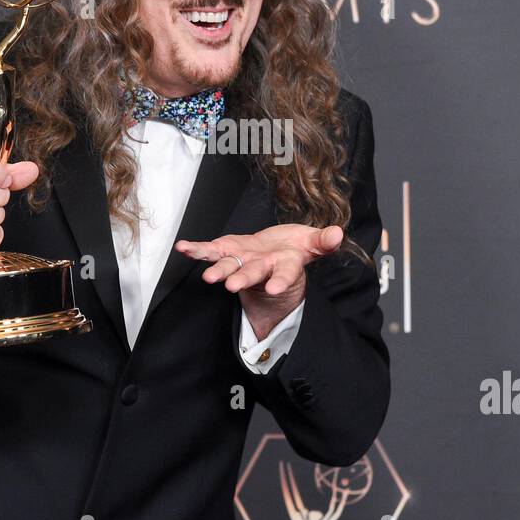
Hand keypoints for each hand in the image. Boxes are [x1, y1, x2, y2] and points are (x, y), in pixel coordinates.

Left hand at [175, 224, 343, 338]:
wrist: (276, 253)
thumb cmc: (295, 248)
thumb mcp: (313, 244)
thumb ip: (323, 241)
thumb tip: (337, 233)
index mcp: (285, 266)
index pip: (284, 273)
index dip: (280, 280)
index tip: (274, 286)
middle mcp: (262, 267)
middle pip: (252, 273)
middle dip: (241, 278)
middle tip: (230, 285)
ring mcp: (243, 261)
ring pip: (230, 266)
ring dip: (217, 270)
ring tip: (207, 277)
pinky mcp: (228, 251)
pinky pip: (211, 251)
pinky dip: (196, 250)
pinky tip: (182, 248)